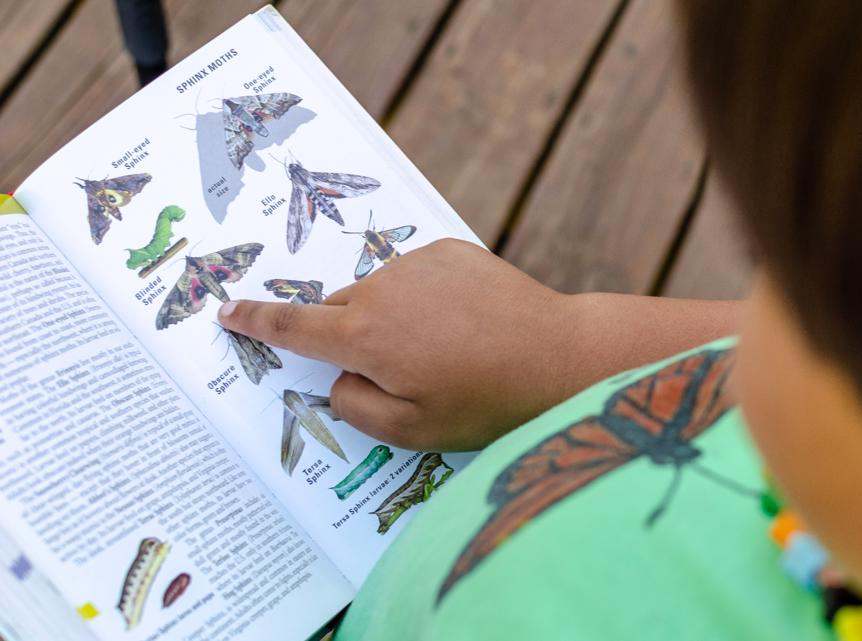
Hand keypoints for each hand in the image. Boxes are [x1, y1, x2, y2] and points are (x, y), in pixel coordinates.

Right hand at [219, 238, 742, 450]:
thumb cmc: (485, 402)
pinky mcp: (449, 249)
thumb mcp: (411, 429)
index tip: (227, 310)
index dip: (257, 321)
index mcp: (363, 336)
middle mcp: (380, 290)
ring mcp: (416, 264)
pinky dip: (426, 297)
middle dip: (355, 338)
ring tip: (448, 350)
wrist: (558, 356)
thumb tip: (340, 378)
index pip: (293, 327)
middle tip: (406, 371)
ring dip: (394, 317)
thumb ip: (356, 406)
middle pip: (342, 312)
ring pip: (381, 292)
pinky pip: (417, 274)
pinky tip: (466, 323)